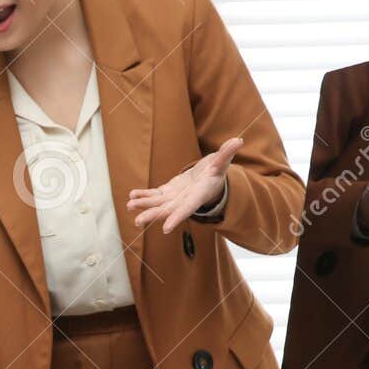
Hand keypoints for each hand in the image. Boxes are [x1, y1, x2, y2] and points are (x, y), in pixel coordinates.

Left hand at [126, 136, 240, 233]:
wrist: (208, 180)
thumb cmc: (216, 172)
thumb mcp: (222, 162)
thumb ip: (227, 153)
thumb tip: (237, 140)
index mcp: (198, 194)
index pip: (187, 208)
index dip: (177, 217)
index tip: (166, 228)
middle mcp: (184, 199)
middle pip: (168, 210)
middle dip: (153, 215)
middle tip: (138, 221)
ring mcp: (175, 197)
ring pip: (158, 204)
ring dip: (144, 205)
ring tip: (130, 205)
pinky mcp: (167, 192)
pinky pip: (154, 195)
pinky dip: (143, 195)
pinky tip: (132, 195)